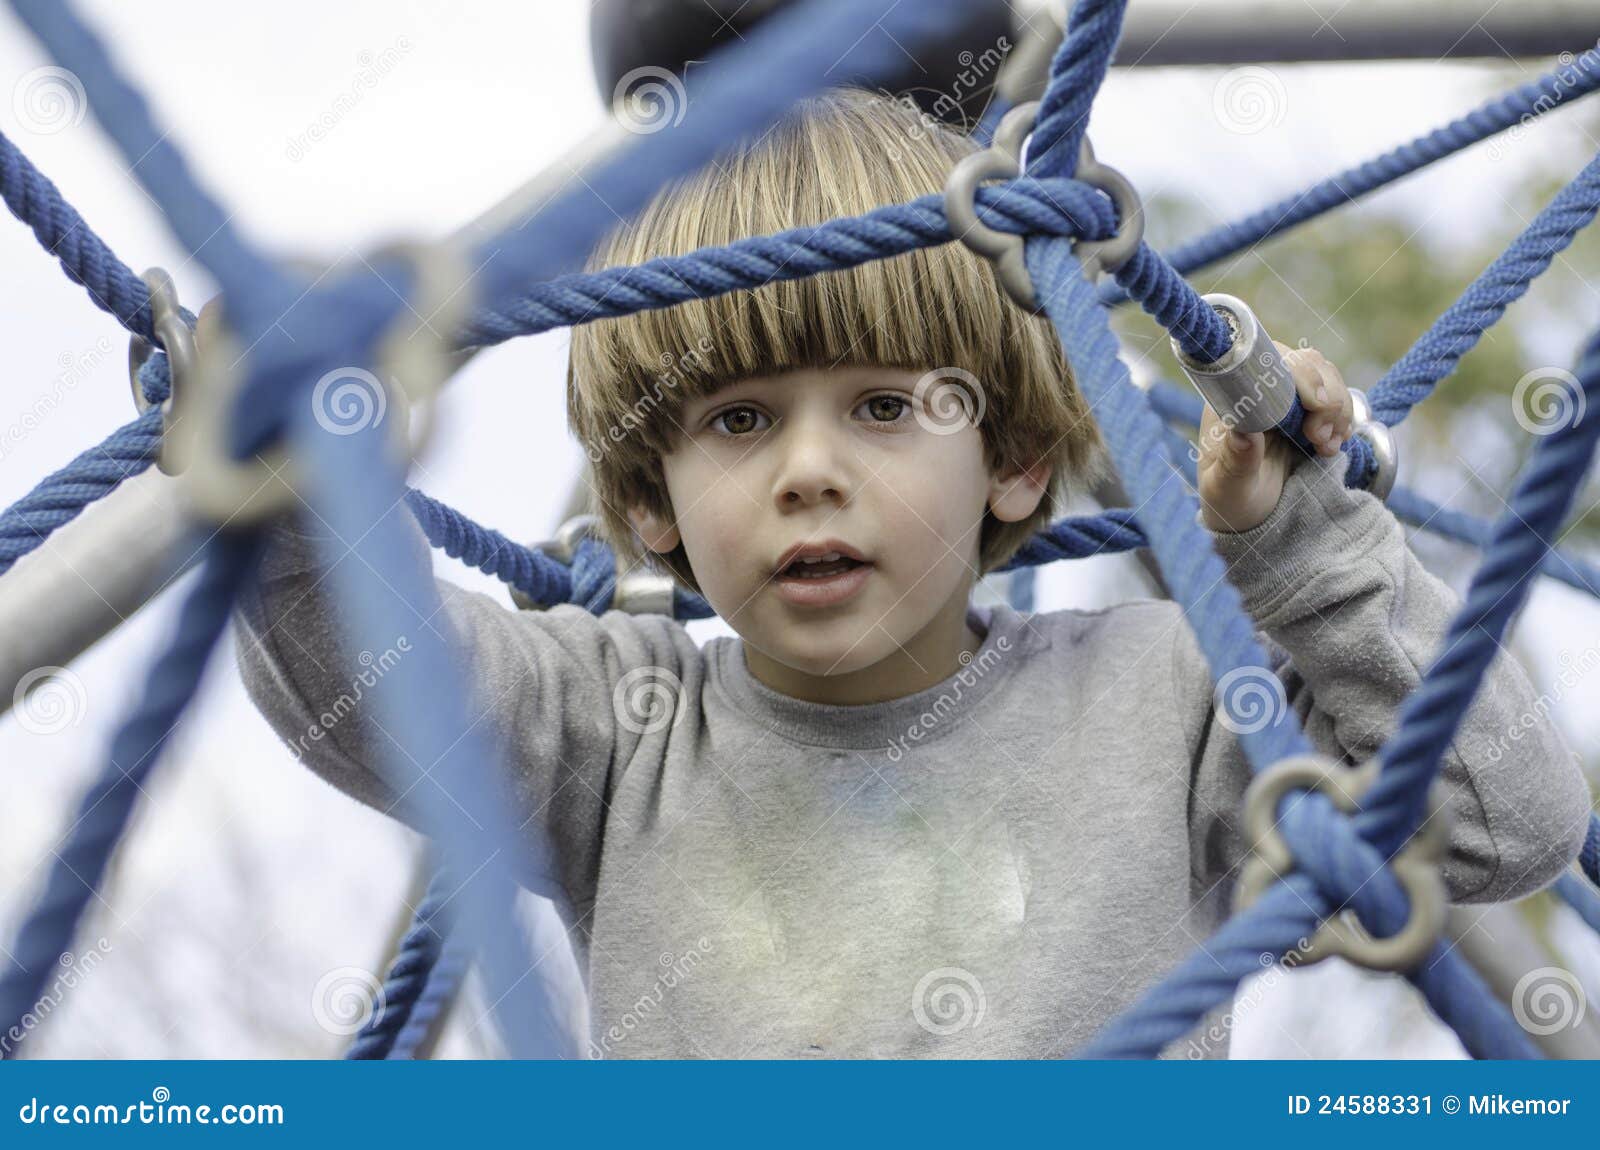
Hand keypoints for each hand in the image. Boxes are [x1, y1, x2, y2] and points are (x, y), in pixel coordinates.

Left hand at [1197, 343, 1353, 532]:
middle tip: (1319, 437)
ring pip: (1326, 377)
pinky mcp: (1309, 413)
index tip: (1314, 404)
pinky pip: (1337, 398)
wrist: (1252, 517)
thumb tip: (1243, 431)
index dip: (1297, 371)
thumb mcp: (1227, 488)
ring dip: (1337, 408)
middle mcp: (1260, 391)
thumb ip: (1234, 461)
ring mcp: (1287, 399)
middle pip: (1304, 362)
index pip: (1266, 359)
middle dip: (1324, 395)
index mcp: (1232, 400)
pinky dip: (1344, 418)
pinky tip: (1333, 444)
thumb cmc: (1230, 500)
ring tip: (1326, 446)